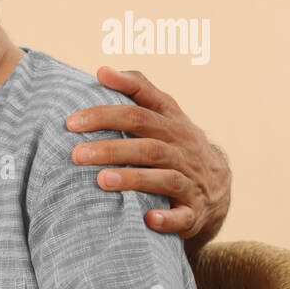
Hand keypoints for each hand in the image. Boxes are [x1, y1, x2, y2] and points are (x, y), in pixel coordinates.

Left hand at [67, 66, 230, 253]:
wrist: (217, 187)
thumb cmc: (176, 144)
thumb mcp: (165, 115)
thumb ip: (138, 90)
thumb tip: (102, 70)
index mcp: (173, 125)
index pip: (140, 112)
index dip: (107, 113)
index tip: (72, 120)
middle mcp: (183, 150)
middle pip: (148, 145)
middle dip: (111, 148)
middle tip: (76, 155)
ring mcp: (190, 181)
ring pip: (164, 178)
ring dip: (133, 178)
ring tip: (101, 180)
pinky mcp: (193, 212)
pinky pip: (183, 216)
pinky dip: (166, 218)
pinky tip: (147, 219)